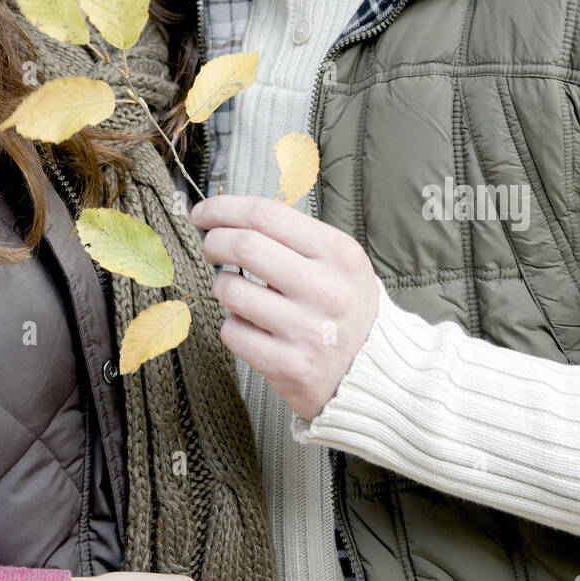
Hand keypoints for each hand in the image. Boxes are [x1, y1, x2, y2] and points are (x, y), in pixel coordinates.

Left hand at [191, 194, 379, 421]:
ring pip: (230, 289)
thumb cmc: (346, 308)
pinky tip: (251, 325)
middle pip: (244, 245)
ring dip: (222, 285)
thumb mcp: (339, 262)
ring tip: (236, 290)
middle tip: (211, 248)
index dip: (223, 208)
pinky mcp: (288, 366)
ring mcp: (307, 331)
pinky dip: (232, 324)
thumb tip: (228, 217)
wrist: (375, 372)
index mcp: (339, 254)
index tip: (204, 213)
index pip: (266, 214)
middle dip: (214, 242)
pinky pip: (232, 331)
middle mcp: (326, 290)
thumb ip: (293, 237)